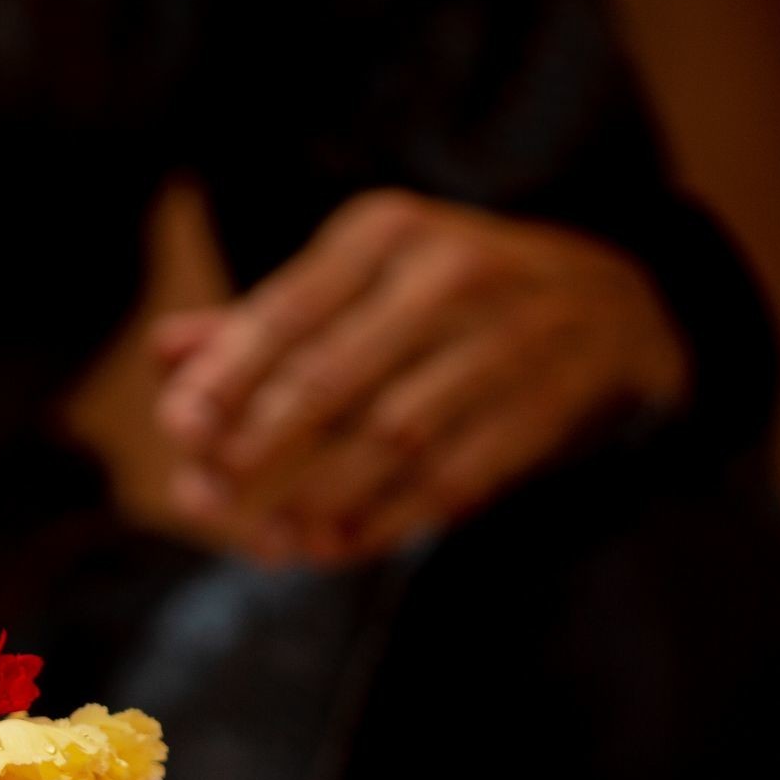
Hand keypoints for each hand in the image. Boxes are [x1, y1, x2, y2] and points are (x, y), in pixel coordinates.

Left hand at [153, 190, 690, 568]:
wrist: (613, 302)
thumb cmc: (447, 295)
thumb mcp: (362, 280)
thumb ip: (263, 319)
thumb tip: (166, 354)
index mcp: (389, 232)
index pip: (291, 307)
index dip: (228, 374)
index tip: (177, 429)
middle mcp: (453, 274)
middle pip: (334, 375)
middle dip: (258, 445)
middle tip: (202, 498)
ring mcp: (509, 340)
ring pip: (392, 436)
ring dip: (317, 499)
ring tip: (261, 542)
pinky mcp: (547, 404)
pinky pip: (454, 478)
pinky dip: (386, 521)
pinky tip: (332, 547)